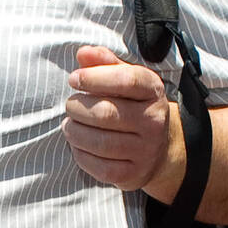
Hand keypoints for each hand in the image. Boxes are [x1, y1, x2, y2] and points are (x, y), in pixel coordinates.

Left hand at [63, 45, 180, 193]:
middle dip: (78, 107)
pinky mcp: (133, 174)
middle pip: (106, 113)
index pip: (126, 80)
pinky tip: (78, 145)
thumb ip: (104, 63)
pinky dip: (80, 154)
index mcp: (153, 91)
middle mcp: (154, 121)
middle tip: (70, 105)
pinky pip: (99, 166)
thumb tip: (83, 53)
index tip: (74, 79)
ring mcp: (145, 150)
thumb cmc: (132, 105)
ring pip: (100, 142)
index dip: (94, 77)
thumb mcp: (125, 78)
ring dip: (75, 131)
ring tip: (69, 125)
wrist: (158, 149)